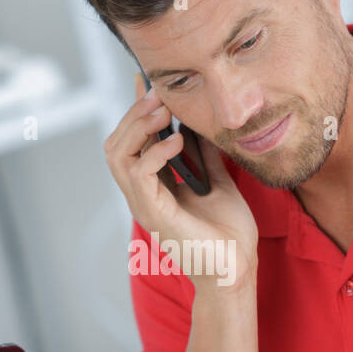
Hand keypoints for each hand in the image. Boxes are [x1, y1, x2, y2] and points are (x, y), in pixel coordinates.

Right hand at [103, 74, 258, 292]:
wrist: (237, 270)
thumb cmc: (229, 235)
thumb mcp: (219, 182)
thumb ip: (206, 156)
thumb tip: (201, 124)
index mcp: (153, 187)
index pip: (130, 142)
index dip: (134, 111)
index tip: (146, 81)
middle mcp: (142, 194)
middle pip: (115, 144)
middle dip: (134, 113)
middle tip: (160, 94)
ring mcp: (144, 204)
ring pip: (117, 155)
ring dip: (138, 126)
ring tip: (165, 111)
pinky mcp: (154, 214)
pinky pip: (138, 174)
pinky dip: (154, 152)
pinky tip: (177, 142)